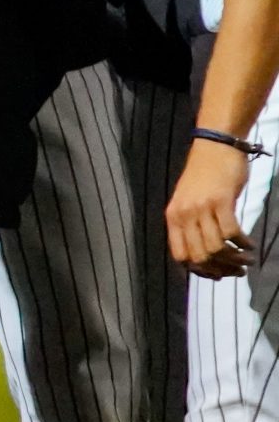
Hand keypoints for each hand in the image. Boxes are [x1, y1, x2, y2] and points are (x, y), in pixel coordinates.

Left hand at [169, 139, 255, 277]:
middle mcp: (183, 214)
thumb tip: (206, 256)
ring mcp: (201, 208)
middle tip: (238, 270)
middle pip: (200, 256)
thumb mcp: (189, 202)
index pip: (180, 255)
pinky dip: (243, 243)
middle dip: (221, 268)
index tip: (217, 275)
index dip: (200, 270)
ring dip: (235, 259)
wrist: (214, 147)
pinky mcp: (220, 201)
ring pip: (216, 248)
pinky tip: (249, 244)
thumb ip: (192, 226)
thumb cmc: (204, 176)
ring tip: (247, 259)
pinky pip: (231, 233)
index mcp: (172, 217)